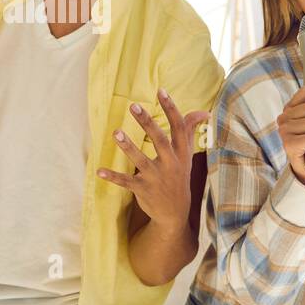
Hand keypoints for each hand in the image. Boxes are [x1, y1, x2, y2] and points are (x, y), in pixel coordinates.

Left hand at [97, 89, 208, 234]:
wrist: (175, 213)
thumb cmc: (179, 177)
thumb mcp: (187, 155)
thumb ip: (190, 132)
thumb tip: (205, 111)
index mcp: (181, 154)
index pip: (179, 128)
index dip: (171, 109)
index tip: (161, 91)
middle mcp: (171, 164)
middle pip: (160, 140)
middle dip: (147, 123)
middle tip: (133, 105)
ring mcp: (156, 178)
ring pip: (141, 161)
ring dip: (128, 147)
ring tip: (116, 132)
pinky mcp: (143, 190)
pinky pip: (126, 182)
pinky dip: (113, 177)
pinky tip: (99, 171)